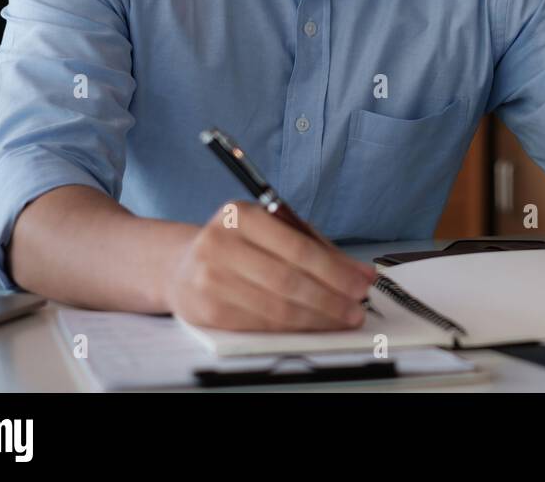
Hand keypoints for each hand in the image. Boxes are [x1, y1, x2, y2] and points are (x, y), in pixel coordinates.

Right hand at [165, 200, 378, 330]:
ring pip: (276, 307)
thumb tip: (360, 273)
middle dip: (331, 298)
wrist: (182, 265)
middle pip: (288, 281)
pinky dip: (291, 329)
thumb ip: (317, 248)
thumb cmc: (239, 245)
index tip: (362, 284)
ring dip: (317, 318)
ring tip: (342, 319)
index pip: (298, 249)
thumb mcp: (274, 230)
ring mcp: (209, 279)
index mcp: (243, 215)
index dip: (335, 271)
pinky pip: (259, 325)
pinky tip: (311, 326)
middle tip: (356, 308)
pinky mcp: (205, 310)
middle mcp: (221, 244)